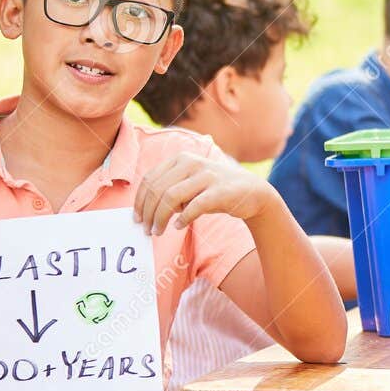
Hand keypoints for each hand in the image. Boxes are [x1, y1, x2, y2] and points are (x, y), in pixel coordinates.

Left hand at [134, 152, 276, 234]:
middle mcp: (192, 163)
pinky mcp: (220, 191)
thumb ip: (170, 190)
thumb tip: (145, 210)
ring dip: (160, 217)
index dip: (139, 201)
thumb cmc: (215, 190)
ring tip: (158, 231)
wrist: (253, 192)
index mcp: (181, 159)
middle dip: (148, 212)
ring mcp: (207, 176)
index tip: (137, 218)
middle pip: (158, 189)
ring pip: (171, 197)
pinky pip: (194, 206)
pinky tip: (179, 226)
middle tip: (146, 230)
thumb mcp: (190, 183)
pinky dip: (183, 218)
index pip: (150, 179)